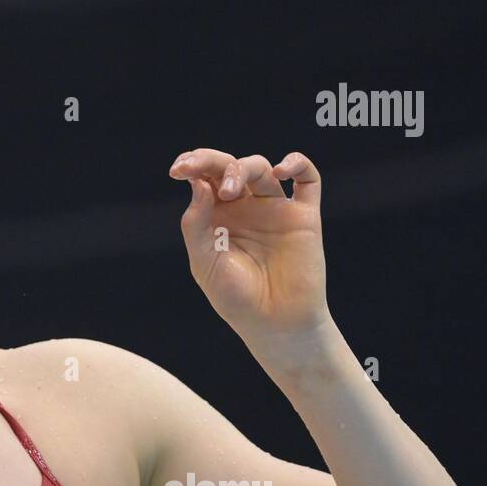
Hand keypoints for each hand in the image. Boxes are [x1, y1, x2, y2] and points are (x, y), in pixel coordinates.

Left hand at [169, 149, 329, 340]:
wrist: (275, 324)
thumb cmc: (235, 298)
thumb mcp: (204, 263)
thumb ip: (197, 224)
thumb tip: (199, 184)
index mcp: (216, 215)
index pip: (203, 178)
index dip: (191, 165)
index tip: (178, 169)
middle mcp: (244, 207)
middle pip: (228, 166)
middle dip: (211, 160)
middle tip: (196, 170)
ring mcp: (274, 209)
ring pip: (261, 168)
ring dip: (243, 168)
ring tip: (230, 190)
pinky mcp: (303, 216)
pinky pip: (308, 180)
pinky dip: (298, 164)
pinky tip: (282, 169)